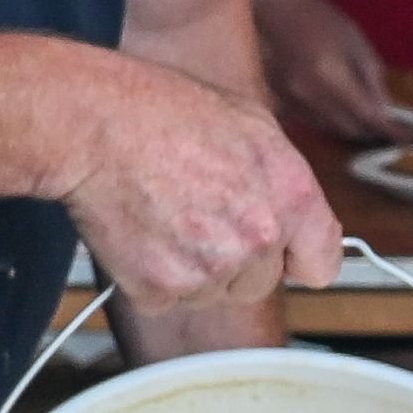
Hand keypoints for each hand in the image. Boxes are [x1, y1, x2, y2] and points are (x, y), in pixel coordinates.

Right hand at [62, 56, 343, 306]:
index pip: (322, 264)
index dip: (293, 257)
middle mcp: (258, 238)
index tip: (277, 253)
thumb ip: (285, 182)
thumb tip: (295, 221)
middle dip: (230, 259)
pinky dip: (148, 276)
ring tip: (160, 214)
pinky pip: (164, 299)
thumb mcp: (249, 123)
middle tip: (192, 212)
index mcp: (291, 195)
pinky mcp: (161, 288)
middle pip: (257, 284)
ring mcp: (209, 268)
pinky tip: (138, 231)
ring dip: (187, 268)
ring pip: (209, 294)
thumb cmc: (161, 113)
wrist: (91, 125)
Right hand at [251, 0, 400, 141]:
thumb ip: (371, 78)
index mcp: (330, 75)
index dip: (389, 129)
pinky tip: (338, 110)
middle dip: (371, 130)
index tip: (407, 137)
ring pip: (329, 129)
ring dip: (351, 127)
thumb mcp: (356, 42)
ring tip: (365, 117)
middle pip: (348, 128)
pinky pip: (312, 123)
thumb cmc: (322, 20)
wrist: (279, 10)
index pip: (366, 114)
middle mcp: (308, 94)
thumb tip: (384, 111)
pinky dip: (330, 121)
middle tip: (389, 125)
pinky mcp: (280, 100)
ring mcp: (290, 100)